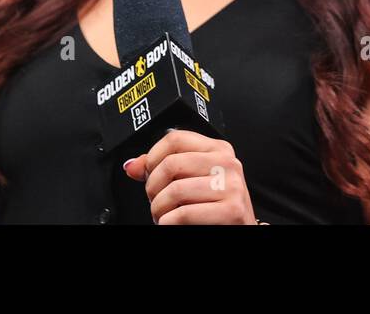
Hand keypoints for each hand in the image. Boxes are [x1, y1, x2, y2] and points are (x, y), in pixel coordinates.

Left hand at [122, 129, 257, 224]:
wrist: (237, 231)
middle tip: (155, 201)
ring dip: (159, 209)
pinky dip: (167, 223)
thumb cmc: (213, 207)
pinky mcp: (231, 210)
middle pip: (171, 163)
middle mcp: (227, 163)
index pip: (175, 138)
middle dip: (153, 188)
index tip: (149, 173)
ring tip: (163, 216)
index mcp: (218, 149)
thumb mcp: (191, 180)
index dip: (152, 157)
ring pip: (175, 190)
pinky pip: (183, 214)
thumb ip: (162, 168)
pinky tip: (172, 224)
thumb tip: (132, 166)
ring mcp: (231, 186)